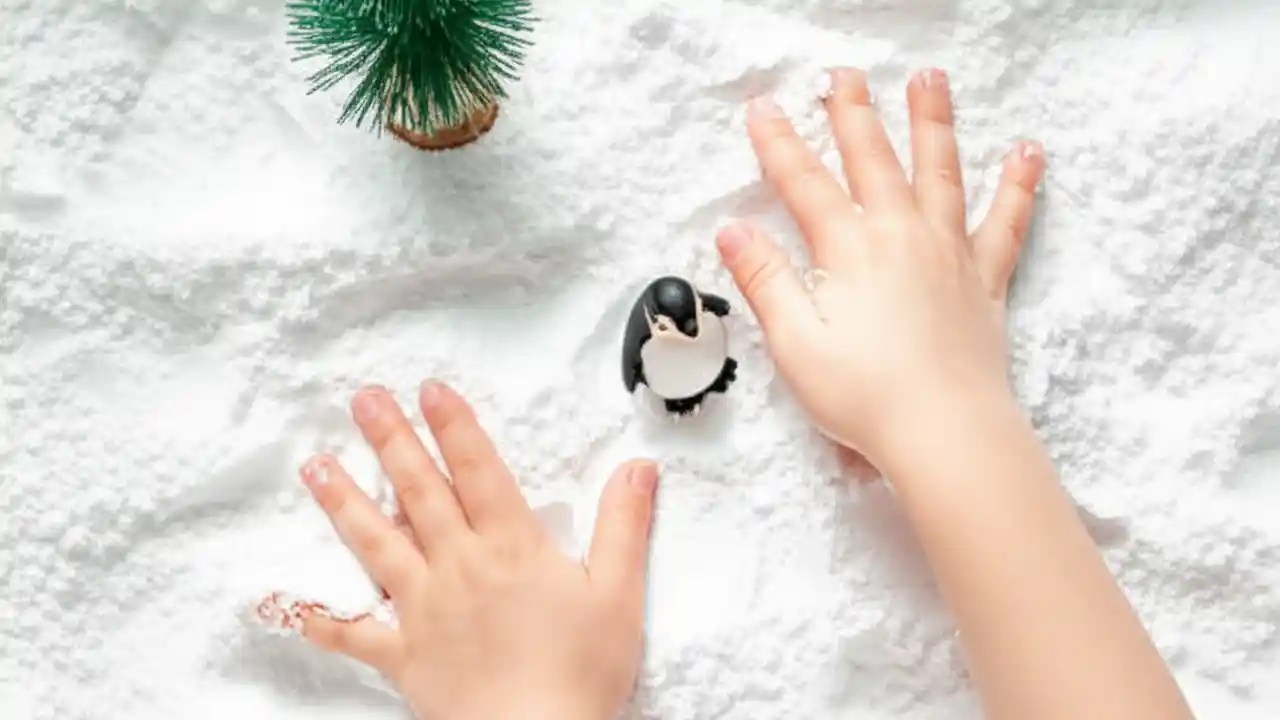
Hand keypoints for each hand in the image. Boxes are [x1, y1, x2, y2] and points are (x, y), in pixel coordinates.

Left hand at [297, 383, 657, 719]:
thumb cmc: (580, 674)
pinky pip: (356, 635)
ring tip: (316, 465)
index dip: (454, 426)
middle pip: (420, 491)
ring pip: (376, 544)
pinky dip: (324, 620)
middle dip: (390, 440)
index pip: (478, 470)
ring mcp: (424, 609)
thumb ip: (624, 525)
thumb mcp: (619, 594)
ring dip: (345, 502)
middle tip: (362, 400)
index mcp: (512, 547)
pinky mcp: (405, 657)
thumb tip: (638, 467)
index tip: (429, 389)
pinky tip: (295, 604)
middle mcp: (460, 567)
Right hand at [716, 68, 1044, 468]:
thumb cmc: (868, 397)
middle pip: (874, 159)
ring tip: (929, 80)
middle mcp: (901, 237)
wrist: (947, 432)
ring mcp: (948, 252)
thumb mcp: (795, 344)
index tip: (763, 108)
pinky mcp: (984, 279)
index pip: (804, 183)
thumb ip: (765, 281)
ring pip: (940, 171)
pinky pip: (1005, 221)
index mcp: (849, 251)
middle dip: (854, 113)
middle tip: (843, 76)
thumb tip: (733, 231)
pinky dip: (1017, 186)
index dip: (779, 143)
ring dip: (932, 122)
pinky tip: (1026, 154)